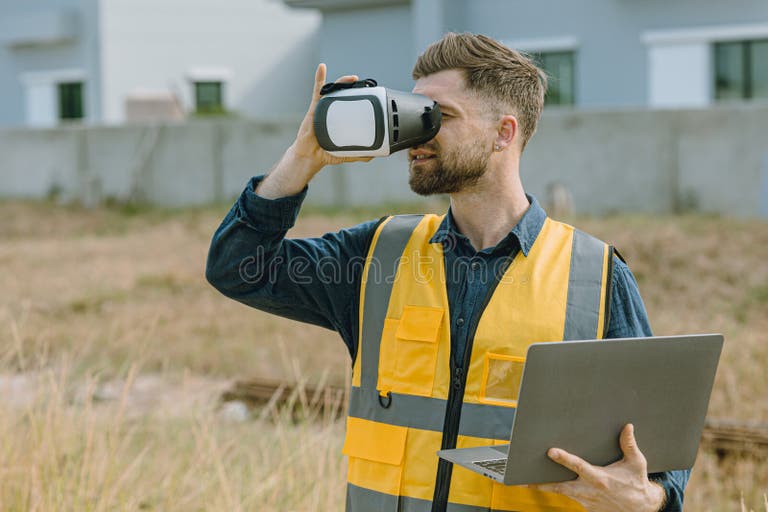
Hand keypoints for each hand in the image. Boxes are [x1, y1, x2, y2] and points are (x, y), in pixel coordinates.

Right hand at [289, 63, 373, 170]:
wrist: (310, 156)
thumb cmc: (326, 152)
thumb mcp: (347, 153)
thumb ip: (360, 154)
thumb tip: (375, 154)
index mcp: (342, 118)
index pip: (352, 104)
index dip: (360, 97)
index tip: (370, 93)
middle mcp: (333, 111)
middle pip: (345, 94)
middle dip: (354, 87)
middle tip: (365, 84)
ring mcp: (324, 108)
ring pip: (334, 90)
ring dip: (343, 81)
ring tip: (353, 78)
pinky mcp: (315, 108)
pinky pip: (317, 90)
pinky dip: (319, 77)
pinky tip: (322, 67)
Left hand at [530, 424, 665, 511]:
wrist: (640, 508)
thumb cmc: (635, 483)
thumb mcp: (636, 463)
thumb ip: (629, 445)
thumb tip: (627, 426)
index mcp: (599, 478)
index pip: (578, 466)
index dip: (564, 458)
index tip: (551, 451)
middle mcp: (589, 490)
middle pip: (560, 486)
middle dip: (542, 483)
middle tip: (525, 477)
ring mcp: (586, 500)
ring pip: (562, 492)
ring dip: (546, 486)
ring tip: (528, 480)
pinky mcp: (586, 507)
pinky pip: (569, 496)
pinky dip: (560, 490)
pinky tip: (547, 483)